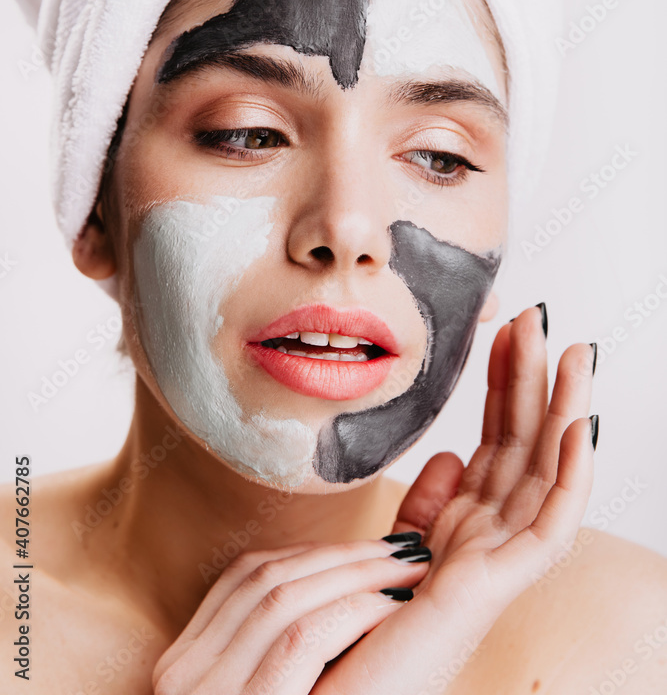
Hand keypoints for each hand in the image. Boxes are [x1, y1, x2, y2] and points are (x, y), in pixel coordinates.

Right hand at [152, 536, 431, 693]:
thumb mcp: (261, 691)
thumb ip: (275, 648)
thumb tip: (343, 584)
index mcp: (186, 663)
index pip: (247, 576)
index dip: (312, 553)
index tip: (365, 547)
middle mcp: (182, 675)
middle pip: (268, 578)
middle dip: (343, 555)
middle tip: (404, 548)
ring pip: (284, 598)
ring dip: (356, 573)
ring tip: (409, 569)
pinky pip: (300, 638)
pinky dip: (351, 611)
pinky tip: (392, 606)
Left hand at [316, 304, 596, 692]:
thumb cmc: (360, 629)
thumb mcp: (396, 545)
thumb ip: (427, 503)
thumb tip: (449, 453)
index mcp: (463, 526)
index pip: (493, 438)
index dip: (502, 383)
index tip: (504, 328)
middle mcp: (487, 538)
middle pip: (521, 444)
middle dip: (535, 380)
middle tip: (541, 318)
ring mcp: (495, 562)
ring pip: (546, 473)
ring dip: (566, 411)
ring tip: (577, 355)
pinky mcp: (494, 588)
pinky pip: (548, 527)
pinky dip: (570, 477)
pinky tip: (580, 428)